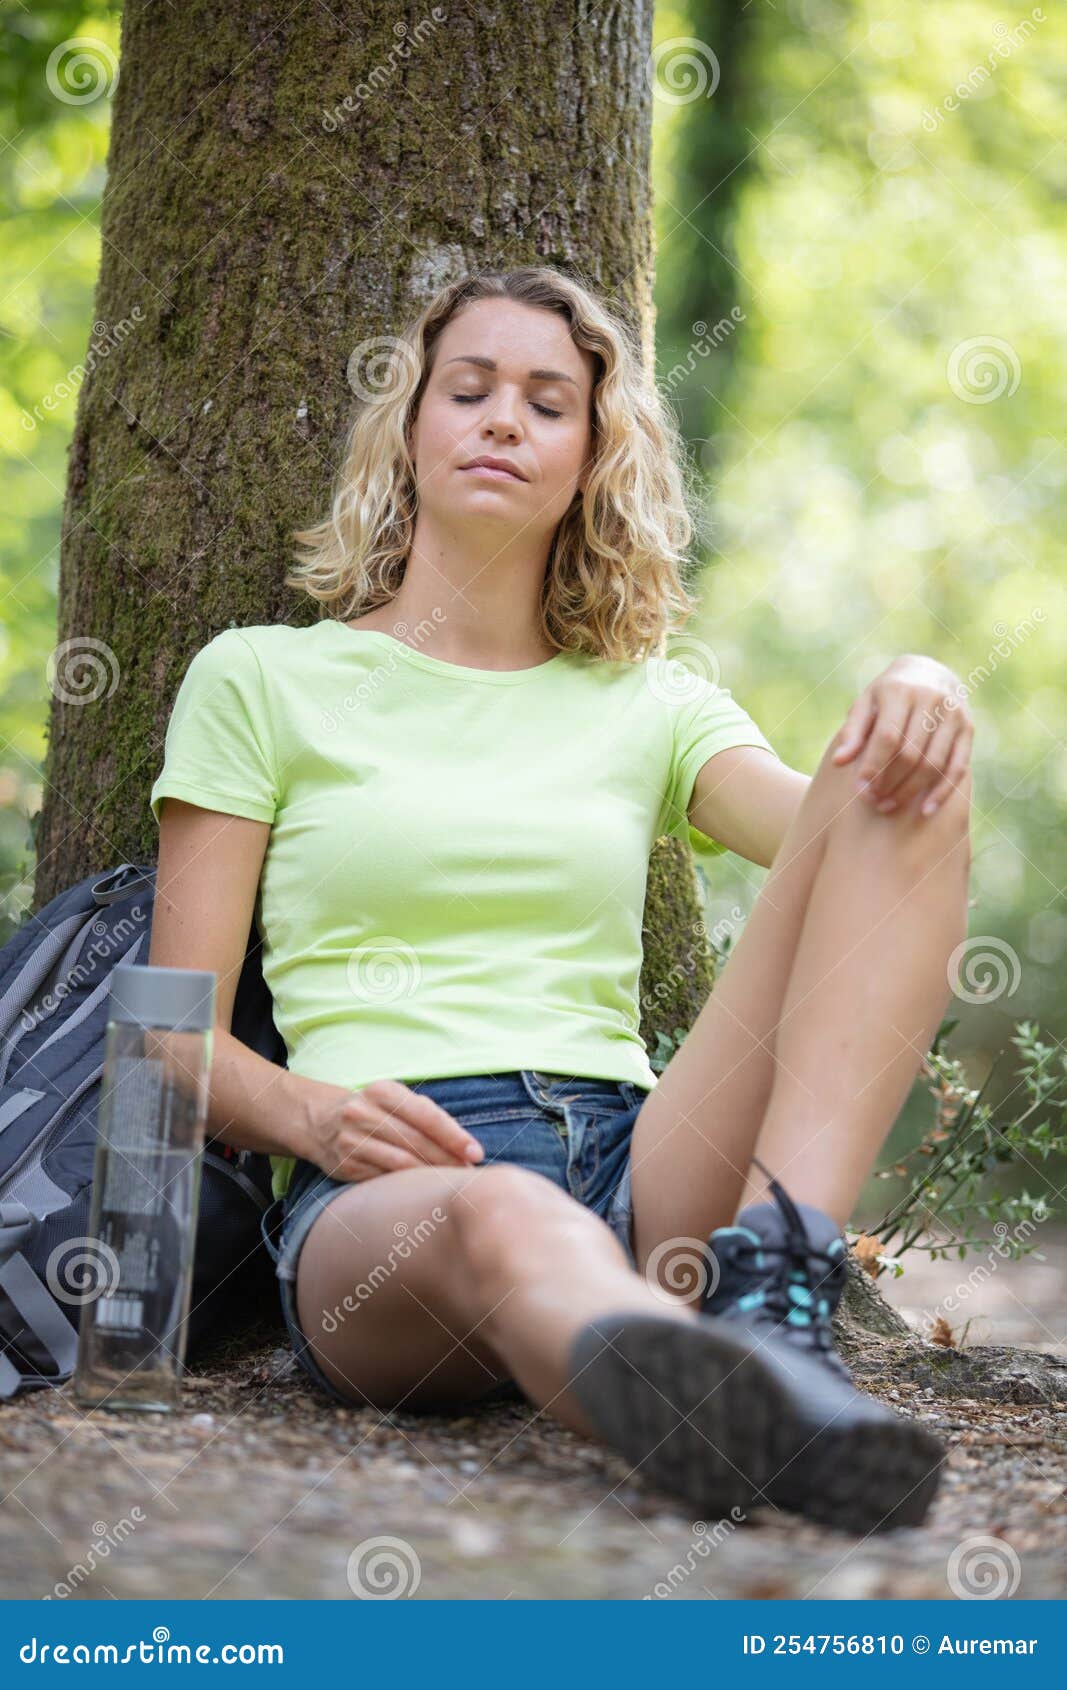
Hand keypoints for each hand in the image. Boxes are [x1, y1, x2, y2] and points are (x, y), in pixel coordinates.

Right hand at [298, 1077, 484, 1183]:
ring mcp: (352, 1141)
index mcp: (382, 1091)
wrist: (320, 1121)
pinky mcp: (346, 1166)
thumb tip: (465, 1147)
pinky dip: (408, 1186)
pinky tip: (424, 1190)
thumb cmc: (374, 1110)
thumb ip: (427, 1116)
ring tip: (452, 1183)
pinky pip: (384, 1179)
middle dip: (447, 1159)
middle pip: (415, 1141)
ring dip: (431, 1175)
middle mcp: (363, 1113)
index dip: (453, 1136)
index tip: (475, 1153)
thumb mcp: (396, 1100)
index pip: (426, 1115)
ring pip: (401, 1164)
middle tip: (469, 1173)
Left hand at [831, 653, 972, 817]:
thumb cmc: (888, 695)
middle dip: (889, 782)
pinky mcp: (968, 729)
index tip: (859, 790)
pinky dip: (942, 792)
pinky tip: (925, 810)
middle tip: (871, 801)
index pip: (888, 736)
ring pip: (933, 764)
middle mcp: (931, 699)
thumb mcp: (866, 703)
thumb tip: (839, 762)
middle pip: (910, 753)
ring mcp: (954, 714)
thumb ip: (852, 732)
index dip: (873, 766)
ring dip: (909, 791)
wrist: (930, 672)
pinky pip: (957, 767)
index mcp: (900, 691)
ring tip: (887, 806)